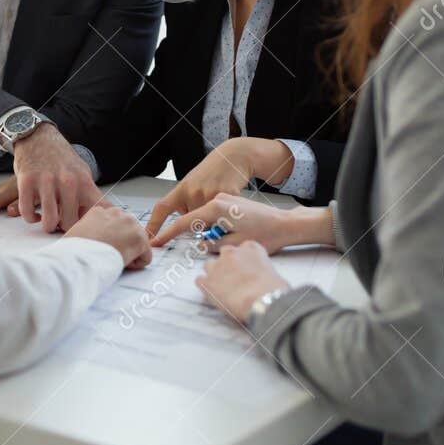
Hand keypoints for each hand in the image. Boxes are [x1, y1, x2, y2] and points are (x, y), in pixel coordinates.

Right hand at [11, 123, 102, 232]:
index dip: (94, 225)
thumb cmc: (60, 158)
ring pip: (49, 222)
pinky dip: (31, 217)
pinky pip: (28, 213)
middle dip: (65, 228)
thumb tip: (97, 219)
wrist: (38, 137)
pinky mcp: (26, 182)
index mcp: (84, 180)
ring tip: (49, 220)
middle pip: (71, 222)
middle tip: (62, 224)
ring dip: (48, 225)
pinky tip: (35, 213)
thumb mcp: (81, 172)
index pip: (98, 210)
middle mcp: (67, 181)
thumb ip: (88, 195)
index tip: (88, 229)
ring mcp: (46, 181)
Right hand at [66, 202, 151, 270]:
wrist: (78, 259)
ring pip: (137, 244)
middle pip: (128, 232)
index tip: (102, 248)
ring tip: (112, 259)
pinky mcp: (140, 239)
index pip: (114, 225)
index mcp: (99, 211)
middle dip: (122, 244)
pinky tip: (120, 264)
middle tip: (107, 255)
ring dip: (128, 254)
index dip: (110, 240)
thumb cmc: (73, 252)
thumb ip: (89, 231)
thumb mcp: (76, 234)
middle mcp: (117, 213)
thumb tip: (92, 240)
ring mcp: (130, 224)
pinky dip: (135, 265)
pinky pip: (145, 257)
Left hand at [143, 137, 294, 237]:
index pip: (162, 208)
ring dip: (212, 217)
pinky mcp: (225, 196)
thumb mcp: (191, 184)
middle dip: (198, 220)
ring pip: (208, 221)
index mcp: (182, 189)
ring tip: (217, 198)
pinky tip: (227, 198)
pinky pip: (223, 215)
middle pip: (192, 222)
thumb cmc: (211, 171)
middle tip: (206, 203)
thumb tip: (184, 224)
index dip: (153, 225)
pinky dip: (225, 212)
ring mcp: (208, 193)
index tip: (148, 239)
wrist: (233, 156)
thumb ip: (185, 202)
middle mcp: (192, 191)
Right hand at [153, 193, 331, 251]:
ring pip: (206, 218)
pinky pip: (216, 215)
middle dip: (199, 234)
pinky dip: (217, 226)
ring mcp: (224, 199)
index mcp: (216, 208)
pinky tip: (235, 232)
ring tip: (233, 238)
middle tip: (221, 243)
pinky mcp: (231, 202)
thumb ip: (212, 245)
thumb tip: (201, 245)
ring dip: (211, 231)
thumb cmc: (266, 234)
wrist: (287, 224)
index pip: (184, 222)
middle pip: (195, 219)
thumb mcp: (235, 244)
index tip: (156, 241)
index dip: (168, 234)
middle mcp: (218, 200)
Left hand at [197, 241, 287, 324]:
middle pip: (225, 253)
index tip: (247, 268)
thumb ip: (263, 269)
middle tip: (235, 277)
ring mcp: (216, 266)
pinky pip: (200, 280)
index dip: (244, 259)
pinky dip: (205, 287)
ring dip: (214, 274)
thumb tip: (262, 278)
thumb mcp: (273, 272)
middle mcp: (231, 252)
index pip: (243, 248)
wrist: (261, 301)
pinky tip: (213, 295)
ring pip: (209, 265)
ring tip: (223, 287)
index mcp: (250, 247)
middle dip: (228, 263)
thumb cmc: (272, 289)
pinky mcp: (206, 281)